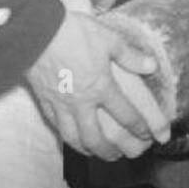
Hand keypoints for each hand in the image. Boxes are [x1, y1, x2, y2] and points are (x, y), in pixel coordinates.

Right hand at [26, 10, 170, 159]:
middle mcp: (81, 103)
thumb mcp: (108, 39)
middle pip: (96, 137)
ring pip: (73, 138)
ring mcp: (60, 105)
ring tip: (95, 153)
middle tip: (120, 156)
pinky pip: (56, 126)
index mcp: (101, 87)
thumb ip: (130, 56)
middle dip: (110, 151)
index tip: (150, 136)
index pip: (125, 115)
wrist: (35, 32)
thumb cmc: (73, 33)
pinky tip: (70, 137)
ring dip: (87, 149)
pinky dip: (65, 136)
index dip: (140, 128)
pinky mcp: (44, 101)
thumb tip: (152, 66)